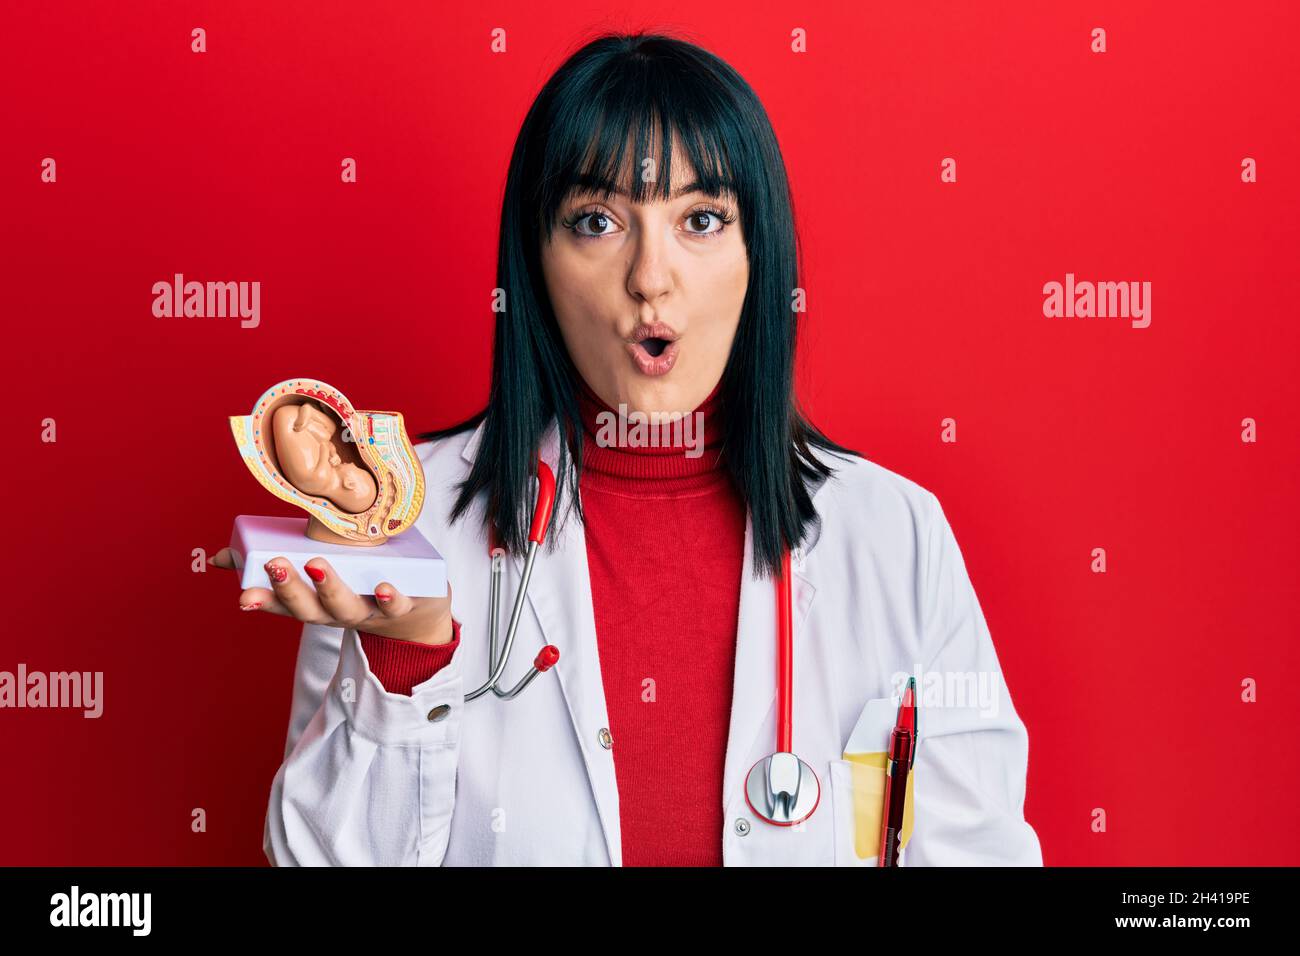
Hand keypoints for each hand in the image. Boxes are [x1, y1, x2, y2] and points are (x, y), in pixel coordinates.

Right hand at [210, 548, 454, 644]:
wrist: (415, 615)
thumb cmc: (356, 585)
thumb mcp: (312, 576)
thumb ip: (268, 563)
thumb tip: (221, 558)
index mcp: (314, 604)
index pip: (282, 606)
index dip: (263, 601)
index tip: (243, 596)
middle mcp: (338, 613)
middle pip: (310, 609)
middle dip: (291, 589)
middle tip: (276, 566)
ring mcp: (370, 612)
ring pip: (347, 608)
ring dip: (331, 589)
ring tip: (318, 566)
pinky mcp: (403, 606)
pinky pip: (396, 606)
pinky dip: (388, 598)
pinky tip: (382, 586)